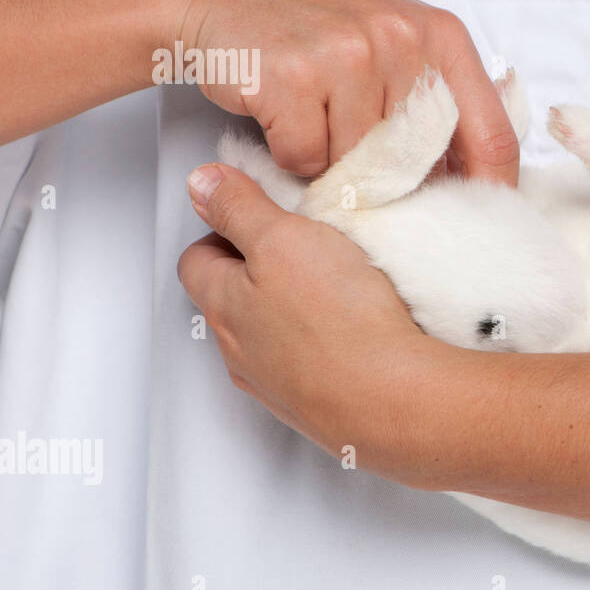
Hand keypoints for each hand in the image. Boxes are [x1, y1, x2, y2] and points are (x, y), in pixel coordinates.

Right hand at [174, 0, 518, 180]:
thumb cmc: (309, 24)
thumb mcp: (391, 42)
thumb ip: (433, 101)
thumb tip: (467, 180)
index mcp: (441, 36)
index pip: (493, 134)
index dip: (491, 190)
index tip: (481, 223)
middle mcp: (403, 40)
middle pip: (420, 162)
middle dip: (392, 182)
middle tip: (362, 166)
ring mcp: (349, 55)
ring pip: (361, 165)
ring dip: (332, 162)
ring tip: (311, 115)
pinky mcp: (294, 77)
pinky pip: (307, 159)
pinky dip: (290, 153)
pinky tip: (280, 112)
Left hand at [176, 161, 473, 483]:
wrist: (392, 400)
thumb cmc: (340, 321)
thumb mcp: (283, 237)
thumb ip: (239, 207)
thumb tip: (203, 184)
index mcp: (223, 304)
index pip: (197, 259)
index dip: (222, 231)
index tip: (255, 216)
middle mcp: (241, 350)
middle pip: (231, 300)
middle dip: (257, 272)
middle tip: (299, 249)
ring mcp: (277, 384)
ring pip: (269, 337)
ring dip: (291, 314)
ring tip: (335, 290)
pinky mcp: (317, 405)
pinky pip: (308, 368)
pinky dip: (321, 348)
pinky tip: (355, 333)